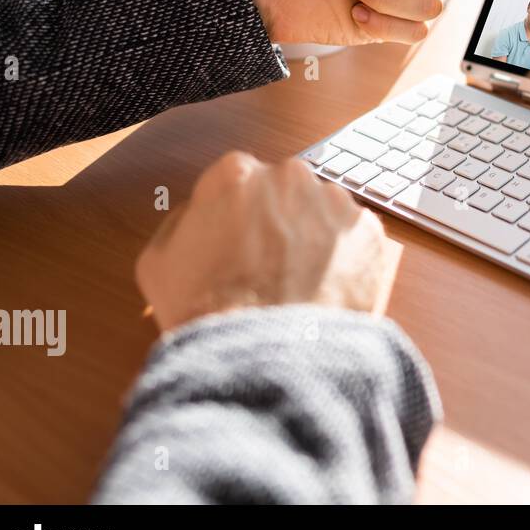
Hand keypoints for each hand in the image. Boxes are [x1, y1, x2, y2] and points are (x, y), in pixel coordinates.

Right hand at [136, 153, 396, 332]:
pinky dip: (344, 259)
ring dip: (314, 237)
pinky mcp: (369, 232)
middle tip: (269, 265)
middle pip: (285, 192)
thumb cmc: (208, 311)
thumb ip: (183, 221)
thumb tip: (202, 214)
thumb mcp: (160, 262)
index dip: (237, 212)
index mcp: (236, 175)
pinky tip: (323, 288)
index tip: (239, 237)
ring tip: (298, 282)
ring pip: (323, 212)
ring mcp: (334, 202)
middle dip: (279, 220)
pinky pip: (354, 239)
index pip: (239, 180)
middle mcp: (290, 177)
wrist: (265, 354)